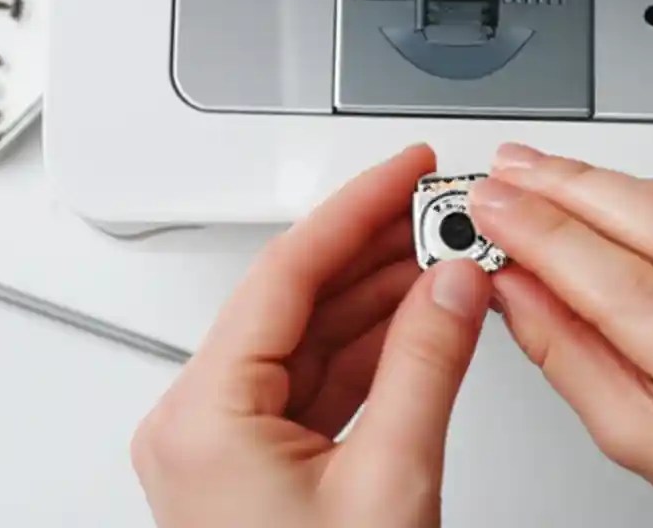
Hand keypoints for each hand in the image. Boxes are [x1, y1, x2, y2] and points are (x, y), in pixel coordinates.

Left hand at [132, 145, 493, 527]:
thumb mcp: (388, 483)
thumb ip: (426, 369)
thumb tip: (454, 284)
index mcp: (202, 417)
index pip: (285, 274)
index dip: (357, 208)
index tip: (408, 169)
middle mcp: (197, 423)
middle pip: (295, 299)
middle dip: (376, 250)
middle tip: (438, 209)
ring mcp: (223, 443)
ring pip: (309, 338)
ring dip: (379, 297)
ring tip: (443, 257)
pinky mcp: (255, 462)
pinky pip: (315, 379)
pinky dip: (370, 350)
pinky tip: (419, 319)